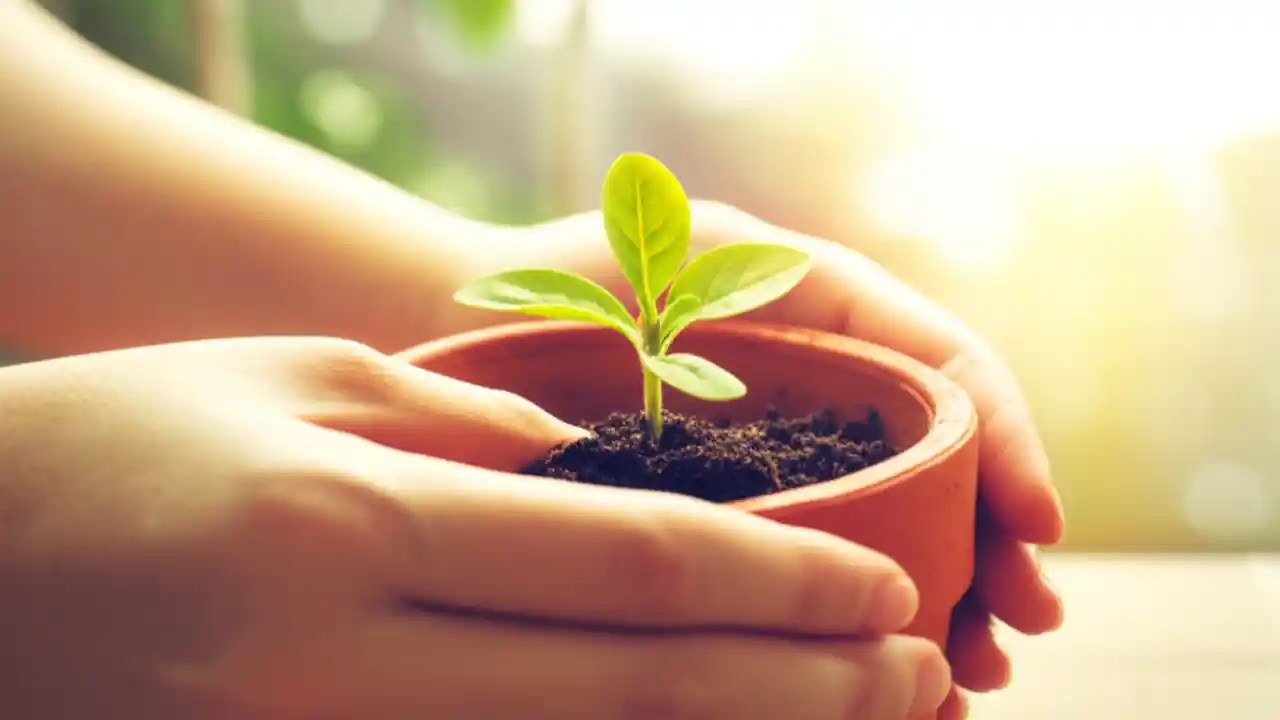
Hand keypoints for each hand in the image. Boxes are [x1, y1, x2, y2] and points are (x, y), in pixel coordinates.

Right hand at [0, 336, 950, 718]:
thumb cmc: (124, 444)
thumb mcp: (298, 385)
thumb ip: (463, 431)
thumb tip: (593, 472)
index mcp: (356, 525)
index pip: (628, 561)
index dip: (778, 580)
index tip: (882, 591)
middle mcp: (345, 663)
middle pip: (635, 690)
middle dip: (800, 691)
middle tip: (919, 677)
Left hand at [488, 202, 1065, 716]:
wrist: (464, 333)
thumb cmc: (581, 275)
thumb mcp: (714, 257)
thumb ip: (816, 297)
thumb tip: (940, 407)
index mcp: (830, 325)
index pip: (948, 376)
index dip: (1006, 445)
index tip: (1037, 525)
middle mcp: (818, 399)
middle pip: (940, 474)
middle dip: (993, 550)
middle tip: (1021, 626)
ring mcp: (777, 464)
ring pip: (886, 536)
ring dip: (942, 602)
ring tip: (970, 677)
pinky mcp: (728, 520)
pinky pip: (806, 575)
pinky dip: (847, 626)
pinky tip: (867, 678)